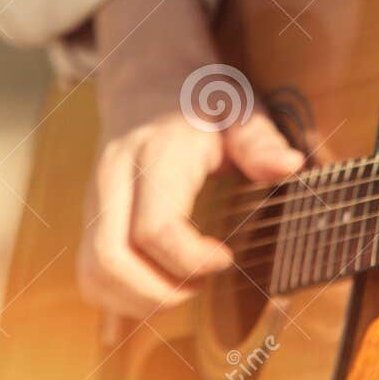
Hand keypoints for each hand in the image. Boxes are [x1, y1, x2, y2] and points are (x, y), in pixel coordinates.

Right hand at [77, 0, 303, 317]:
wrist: (147, 78)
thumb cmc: (200, 97)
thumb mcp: (239, 107)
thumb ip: (260, 140)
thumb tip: (289, 165)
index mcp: (155, 153)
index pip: (154, 227)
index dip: (190, 260)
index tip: (226, 257)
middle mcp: (115, 178)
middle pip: (110, 258)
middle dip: (158, 294)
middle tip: (201, 284)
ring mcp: (95, 200)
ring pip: (93, 272)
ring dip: (138, 301)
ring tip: (184, 287)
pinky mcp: (91, 217)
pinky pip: (89, 272)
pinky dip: (119, 297)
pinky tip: (159, 287)